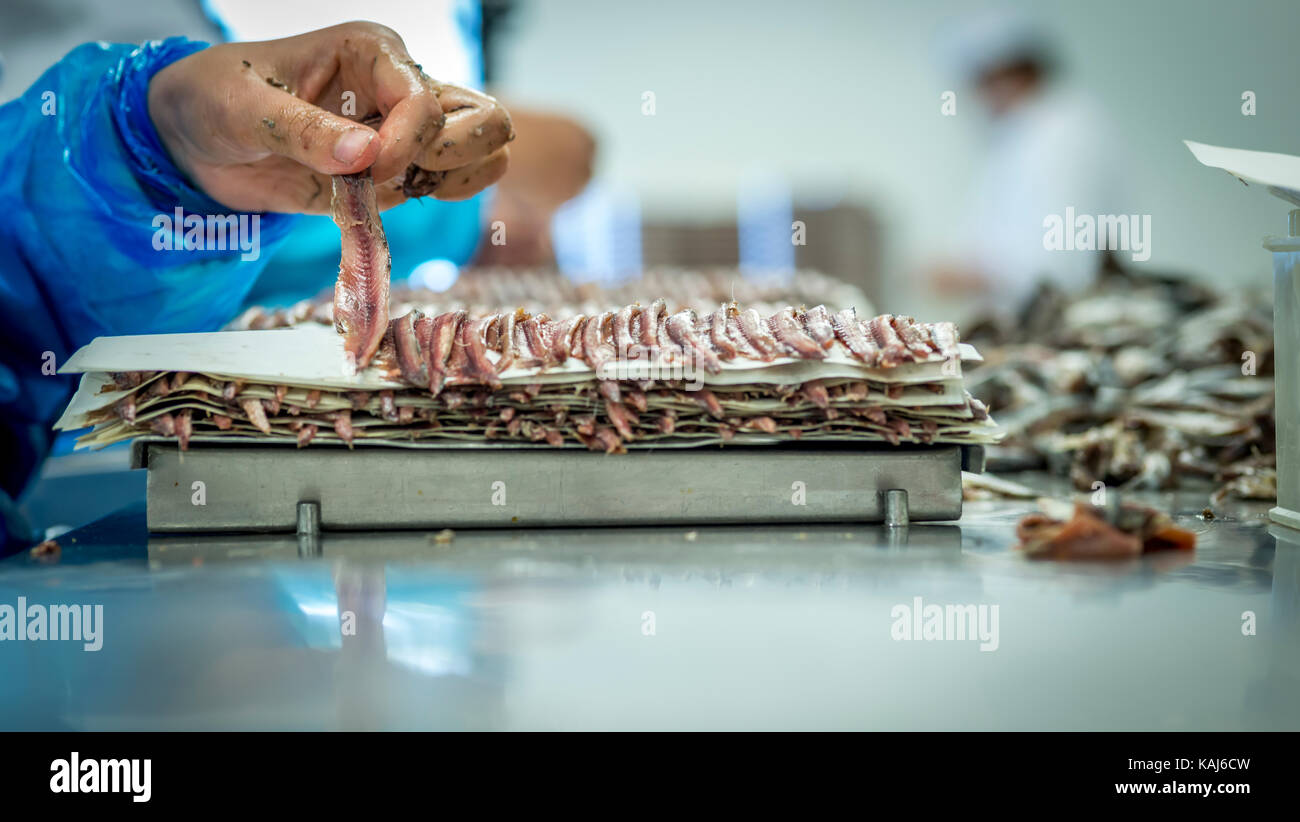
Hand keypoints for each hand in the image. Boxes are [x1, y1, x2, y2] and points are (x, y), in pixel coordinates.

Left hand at [147, 22, 512, 213]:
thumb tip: (366, 157)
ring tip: (389, 188)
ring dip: (453, 183)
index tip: (366, 170)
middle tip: (398, 176)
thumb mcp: (246, 108)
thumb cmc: (215, 98)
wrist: (194, 139)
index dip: (407, 143)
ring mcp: (406, 134)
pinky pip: (446, 189)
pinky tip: (376, 203)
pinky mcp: (396, 175)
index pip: (427, 101)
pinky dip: (429, 204)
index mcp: (372, 53)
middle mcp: (401, 89)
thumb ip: (304, 131)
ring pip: (483, 155)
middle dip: (454, 157)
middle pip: (487, 120)